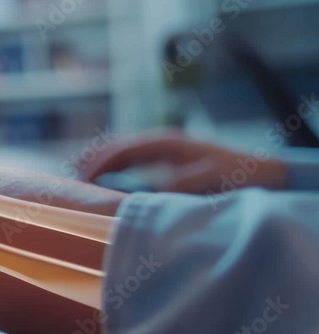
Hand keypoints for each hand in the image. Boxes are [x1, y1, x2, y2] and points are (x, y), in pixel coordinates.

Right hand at [79, 132, 288, 193]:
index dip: (101, 161)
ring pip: (121, 150)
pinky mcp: (166, 158)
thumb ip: (181, 183)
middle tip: (71, 176)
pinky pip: (130, 158)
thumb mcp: (210, 179)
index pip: (124, 149)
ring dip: (100, 160)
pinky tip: (102, 176)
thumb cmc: (236, 174)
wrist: (261, 171)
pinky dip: (112, 164)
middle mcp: (161, 141)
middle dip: (93, 159)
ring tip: (78, 174)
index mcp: (166, 142)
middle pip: (117, 145)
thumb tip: (151, 191)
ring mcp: (163, 147)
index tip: (84, 176)